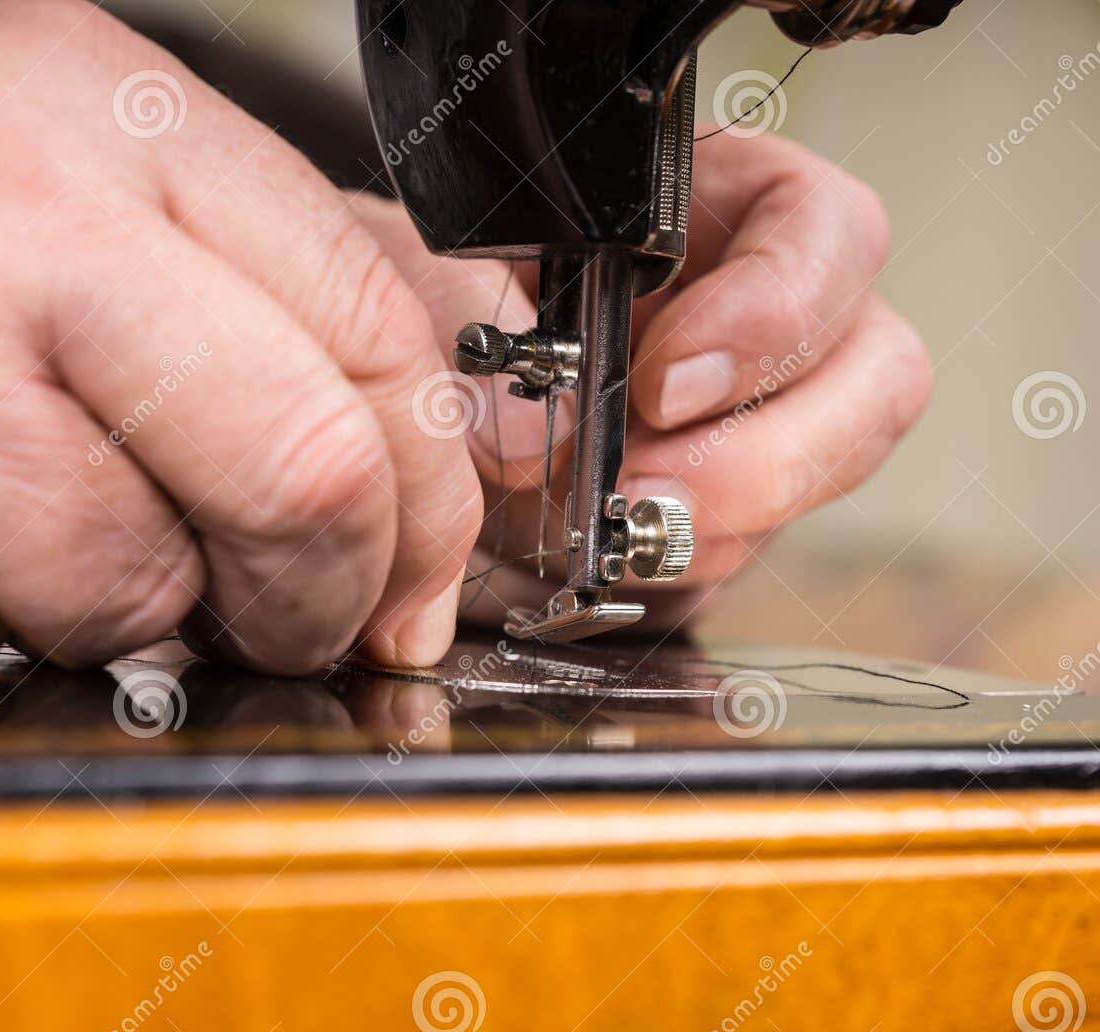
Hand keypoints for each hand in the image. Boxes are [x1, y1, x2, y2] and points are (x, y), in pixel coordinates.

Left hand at [354, 129, 932, 630]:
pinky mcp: (732, 501)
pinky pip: (754, 544)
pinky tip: (612, 555)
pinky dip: (685, 564)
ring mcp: (765, 408)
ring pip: (833, 469)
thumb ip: (468, 324)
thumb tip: (531, 432)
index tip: (663, 388)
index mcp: (719, 202)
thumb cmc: (437, 298)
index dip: (771, 315)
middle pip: (877, 371)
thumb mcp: (428, 278)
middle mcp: (769, 303)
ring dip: (730, 518)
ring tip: (616, 529)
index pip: (826, 230)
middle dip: (770, 452)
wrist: (418, 384)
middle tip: (645, 491)